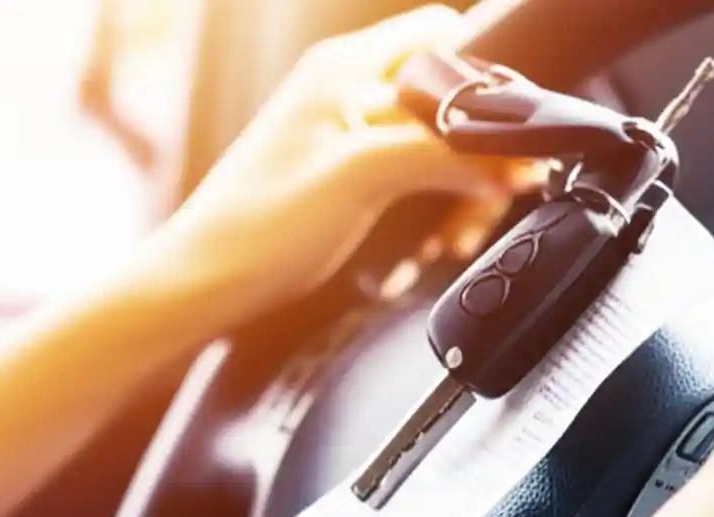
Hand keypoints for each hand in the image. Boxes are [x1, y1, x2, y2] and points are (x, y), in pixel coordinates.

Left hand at [132, 5, 533, 331]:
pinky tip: (422, 250)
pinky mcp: (343, 176)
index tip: (506, 137)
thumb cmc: (257, 228)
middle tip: (485, 199)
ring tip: (449, 238)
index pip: (441, 35)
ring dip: (455, 192)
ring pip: (434, 146)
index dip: (483, 79)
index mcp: (343, 68)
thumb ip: (443, 154)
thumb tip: (509, 157)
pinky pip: (410, 180)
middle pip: (446, 99)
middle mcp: (344, 90)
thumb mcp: (364, 177)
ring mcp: (343, 134)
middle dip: (475, 152)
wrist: (204, 284)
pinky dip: (426, 213)